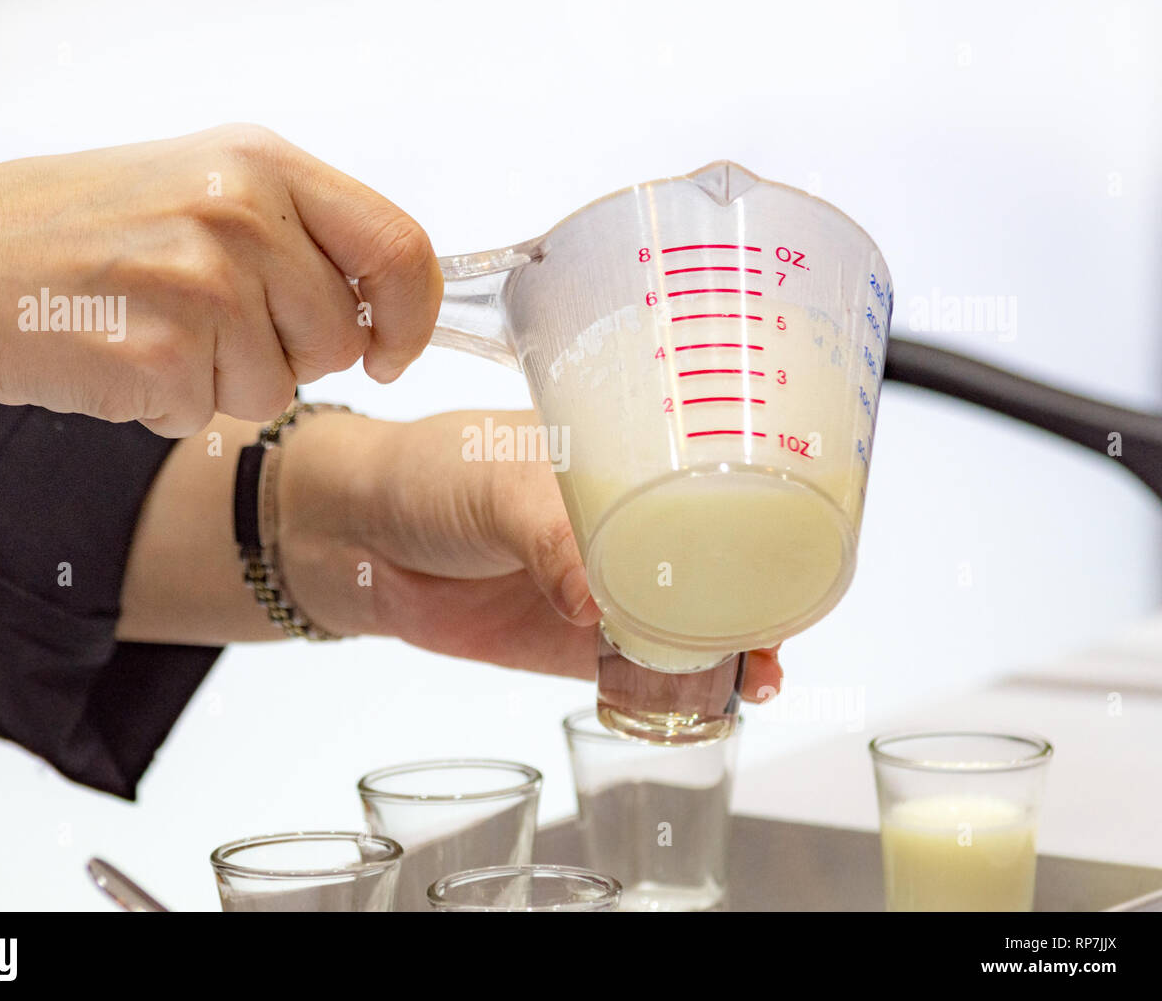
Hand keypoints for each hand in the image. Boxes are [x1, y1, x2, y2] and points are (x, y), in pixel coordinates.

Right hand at [0, 125, 441, 432]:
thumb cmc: (77, 228)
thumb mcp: (203, 186)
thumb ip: (298, 230)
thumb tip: (386, 297)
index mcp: (262, 165)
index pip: (399, 249)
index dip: (409, 317)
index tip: (392, 352)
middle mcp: (241, 216)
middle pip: (340, 340)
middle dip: (290, 357)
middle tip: (210, 326)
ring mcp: (202, 285)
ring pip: (279, 390)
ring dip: (224, 385)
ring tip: (156, 332)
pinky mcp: (162, 354)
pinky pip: (210, 417)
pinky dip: (170, 408)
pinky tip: (124, 358)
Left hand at [277, 409, 783, 694]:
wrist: (358, 538)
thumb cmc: (427, 475)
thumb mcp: (493, 482)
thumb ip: (546, 534)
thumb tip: (596, 603)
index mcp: (624, 458)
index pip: (719, 481)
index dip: (770, 516)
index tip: (803, 548)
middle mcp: (629, 522)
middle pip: (721, 560)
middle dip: (764, 597)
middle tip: (781, 631)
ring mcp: (608, 586)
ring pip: (693, 622)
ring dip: (733, 650)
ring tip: (757, 675)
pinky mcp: (578, 643)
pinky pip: (643, 669)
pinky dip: (679, 689)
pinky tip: (705, 702)